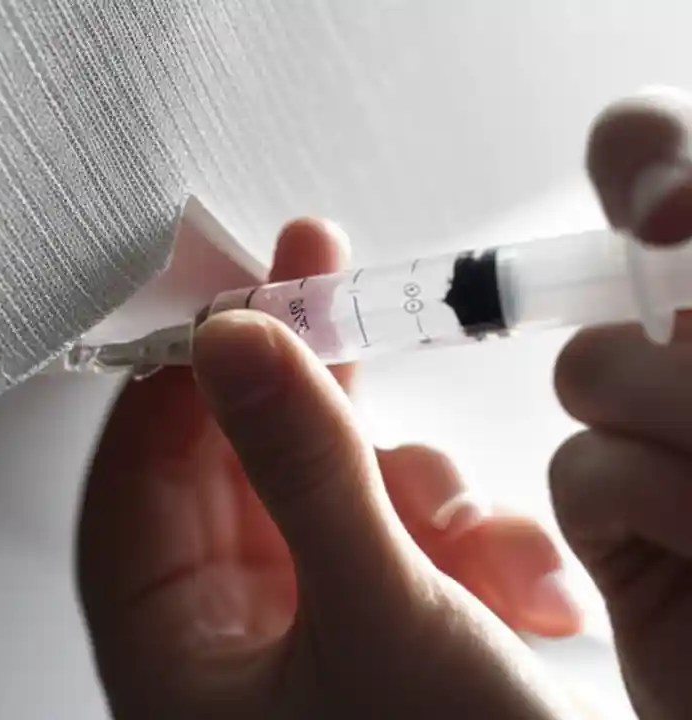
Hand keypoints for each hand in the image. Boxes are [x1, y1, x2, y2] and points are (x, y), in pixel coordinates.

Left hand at [78, 220, 581, 717]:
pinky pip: (401, 550)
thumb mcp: (380, 616)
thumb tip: (234, 338)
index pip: (132, 485)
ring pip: (332, 501)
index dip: (176, 378)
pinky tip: (523, 592)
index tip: (225, 294)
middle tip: (324, 283)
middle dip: (299, 394)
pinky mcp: (388, 648)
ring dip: (413, 494)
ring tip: (473, 543)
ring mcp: (310, 647)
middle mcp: (229, 654)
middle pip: (237, 474)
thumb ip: (302, 466)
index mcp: (171, 662)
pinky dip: (460, 548)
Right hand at [553, 86, 691, 719]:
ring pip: (594, 365)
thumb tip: (665, 205)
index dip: (647, 156)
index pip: (660, 154)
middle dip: (676, 333)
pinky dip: (651, 506)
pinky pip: (585, 468)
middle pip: (627, 253)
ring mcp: (660, 423)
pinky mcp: (614, 515)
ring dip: (680, 424)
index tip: (668, 217)